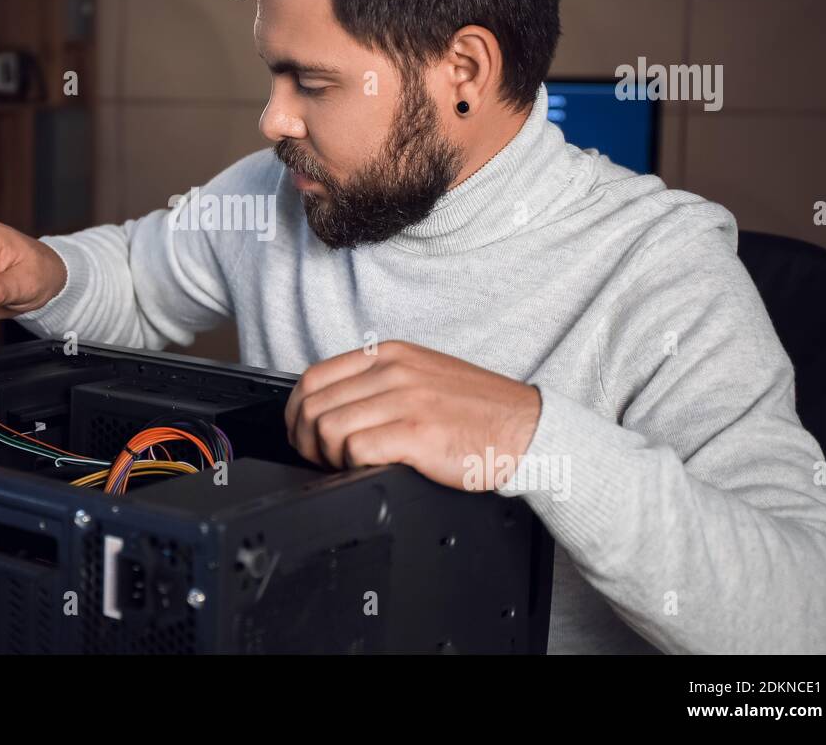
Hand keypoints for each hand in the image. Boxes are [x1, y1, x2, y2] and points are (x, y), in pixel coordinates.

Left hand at [284, 340, 541, 491]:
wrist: (528, 432)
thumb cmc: (479, 411)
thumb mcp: (423, 375)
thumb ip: (378, 382)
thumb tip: (330, 406)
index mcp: (391, 354)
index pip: (313, 377)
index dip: (297, 412)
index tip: (303, 434)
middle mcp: (394, 371)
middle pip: (313, 405)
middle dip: (305, 440)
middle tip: (321, 459)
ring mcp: (405, 400)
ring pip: (327, 428)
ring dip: (326, 456)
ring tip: (344, 466)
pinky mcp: (417, 433)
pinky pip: (356, 448)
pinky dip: (350, 465)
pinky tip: (368, 470)